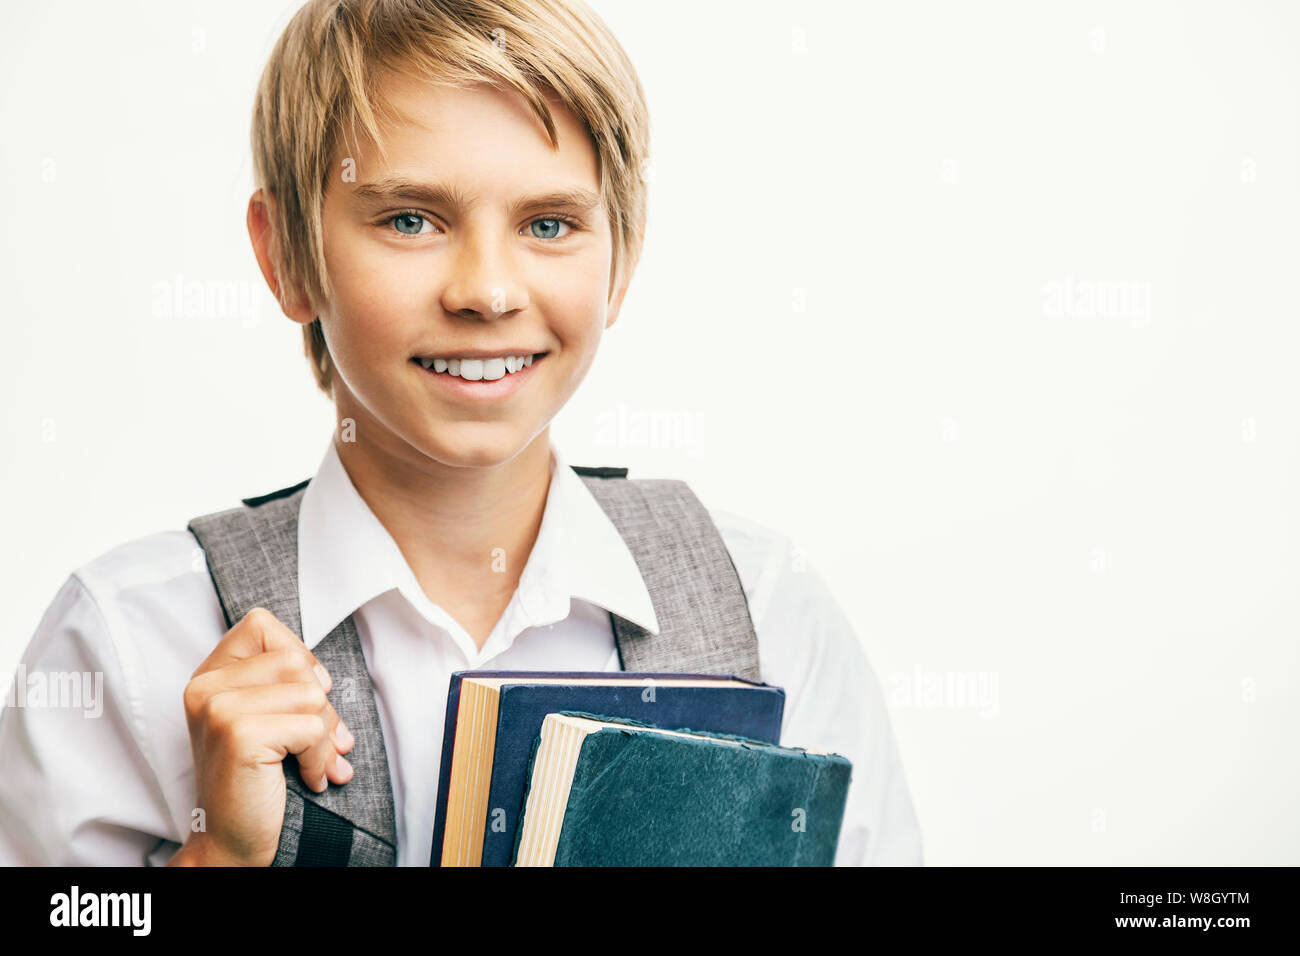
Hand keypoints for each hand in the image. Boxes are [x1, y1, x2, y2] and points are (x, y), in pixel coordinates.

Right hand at [168, 607, 354, 865]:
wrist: (229, 843)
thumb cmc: (252, 782)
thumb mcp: (262, 719)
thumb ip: (281, 685)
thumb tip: (326, 678)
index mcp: (208, 677)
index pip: (261, 625)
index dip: (297, 654)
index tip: (308, 692)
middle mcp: (205, 687)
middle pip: (295, 661)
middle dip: (321, 703)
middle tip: (323, 740)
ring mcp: (219, 709)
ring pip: (310, 693)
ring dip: (325, 734)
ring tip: (315, 762)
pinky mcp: (239, 734)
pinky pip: (310, 727)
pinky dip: (321, 757)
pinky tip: (310, 778)